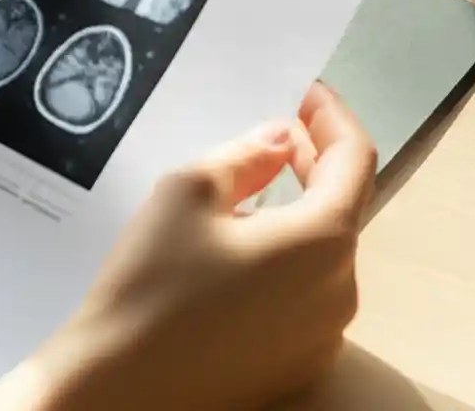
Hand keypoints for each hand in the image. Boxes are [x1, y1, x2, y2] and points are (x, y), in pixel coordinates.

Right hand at [0, 83, 375, 410]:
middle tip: (271, 136)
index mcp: (323, 240)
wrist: (120, 385)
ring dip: (290, 218)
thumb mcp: (186, 193)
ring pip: (317, 256)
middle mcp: (339, 290)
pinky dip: (278, 265)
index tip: (306, 93)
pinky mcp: (295, 364)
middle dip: (309, 166)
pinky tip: (228, 260)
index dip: (331, 118)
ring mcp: (322, 335)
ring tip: (237, 200)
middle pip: (339, 210)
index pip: (354, 159)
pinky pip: (300, 298)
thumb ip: (244, 156)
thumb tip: (278, 141)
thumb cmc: (150, 283)